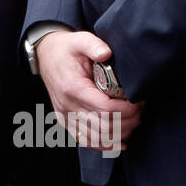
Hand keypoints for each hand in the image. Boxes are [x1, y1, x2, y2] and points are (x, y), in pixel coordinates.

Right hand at [36, 30, 143, 152]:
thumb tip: (106, 53)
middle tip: (140, 111)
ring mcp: (65, 115)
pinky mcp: (65, 119)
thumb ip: (93, 45)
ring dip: (119, 134)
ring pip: (96, 137)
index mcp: (73, 88)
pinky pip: (84, 140)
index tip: (139, 101)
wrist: (45, 55)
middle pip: (104, 126)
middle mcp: (67, 105)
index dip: (127, 110)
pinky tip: (119, 142)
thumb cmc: (66, 49)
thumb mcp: (80, 40)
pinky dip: (103, 145)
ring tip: (133, 123)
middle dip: (128, 122)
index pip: (106, 109)